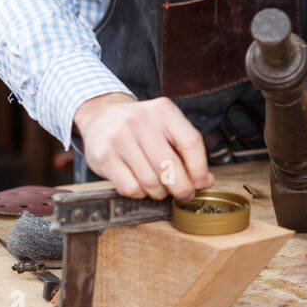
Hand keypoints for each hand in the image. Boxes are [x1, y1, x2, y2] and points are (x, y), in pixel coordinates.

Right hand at [73, 92, 213, 199]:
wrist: (101, 116)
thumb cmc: (141, 127)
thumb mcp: (167, 128)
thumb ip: (187, 151)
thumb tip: (205, 181)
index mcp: (164, 111)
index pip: (191, 142)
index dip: (199, 169)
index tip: (200, 183)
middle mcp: (141, 121)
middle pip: (169, 165)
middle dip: (181, 188)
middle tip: (184, 194)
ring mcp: (120, 138)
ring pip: (150, 180)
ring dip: (160, 193)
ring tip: (161, 190)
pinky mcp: (104, 156)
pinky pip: (130, 187)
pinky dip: (140, 194)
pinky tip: (141, 187)